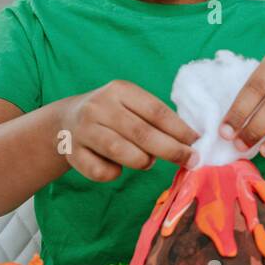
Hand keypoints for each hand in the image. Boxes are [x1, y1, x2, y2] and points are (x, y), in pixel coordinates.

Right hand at [57, 80, 198, 181]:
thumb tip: (191, 143)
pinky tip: (116, 166)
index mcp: (120, 90)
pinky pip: (102, 172)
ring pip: (122, 152)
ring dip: (143, 162)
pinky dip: (114, 174)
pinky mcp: (72, 152)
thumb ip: (157, 120)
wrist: (66, 122)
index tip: (198, 143)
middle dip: (171, 150)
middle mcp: (99, 107)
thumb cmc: (113, 116)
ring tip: (148, 162)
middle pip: (142, 133)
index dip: (180, 129)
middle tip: (191, 162)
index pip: (156, 111)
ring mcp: (83, 129)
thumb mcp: (131, 106)